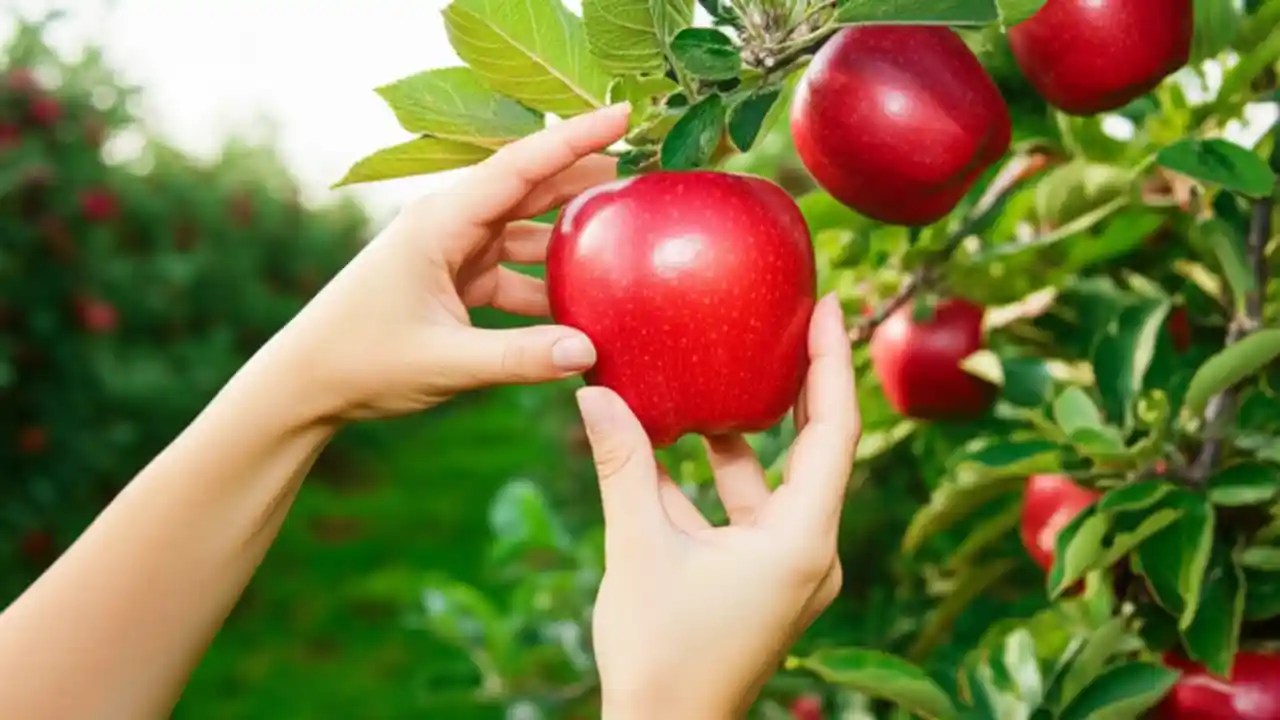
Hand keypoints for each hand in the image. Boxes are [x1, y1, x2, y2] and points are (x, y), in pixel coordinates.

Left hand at [260, 104, 630, 422]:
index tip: (623, 115)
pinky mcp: (457, 280)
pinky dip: (549, 284)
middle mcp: (449, 225)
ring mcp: (454, 251)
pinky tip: (585, 304)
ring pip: (527, 231)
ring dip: (570, 236)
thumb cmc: (361, 362)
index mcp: (440, 222)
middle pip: (530, 188)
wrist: (307, 383)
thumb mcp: (445, 361)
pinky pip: (516, 272)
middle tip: (646, 171)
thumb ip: (518, 358)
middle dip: (585, 176)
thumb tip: (588, 350)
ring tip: (627, 232)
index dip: (574, 139)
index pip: (519, 166)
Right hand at [578, 295, 860, 718]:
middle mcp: (809, 551)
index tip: (825, 305)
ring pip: (775, 480)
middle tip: (788, 319)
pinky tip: (679, 440)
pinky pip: (750, 511)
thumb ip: (623, 466)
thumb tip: (594, 392)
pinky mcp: (762, 581)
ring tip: (723, 369)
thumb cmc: (660, 655)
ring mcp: (787, 568)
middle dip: (799, 385)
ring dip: (746, 432)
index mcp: (801, 541)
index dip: (831, 362)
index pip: (833, 431)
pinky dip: (720, 478)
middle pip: (816, 448)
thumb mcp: (639, 547)